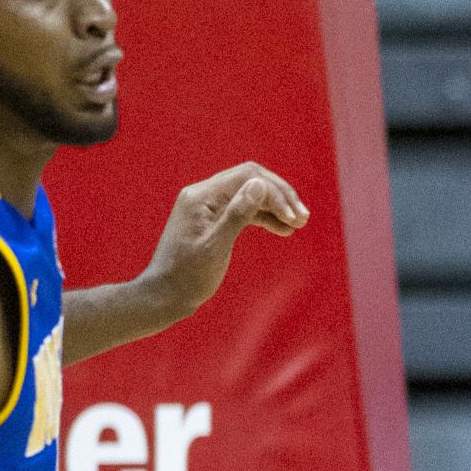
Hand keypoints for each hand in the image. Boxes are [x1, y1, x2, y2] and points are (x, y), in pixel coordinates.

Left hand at [143, 163, 306, 320]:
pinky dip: (265, 217)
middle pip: (251, 181)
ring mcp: (209, 207)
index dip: (276, 192)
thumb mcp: (216, 246)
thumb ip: (238, 213)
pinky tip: (283, 229)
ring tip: (299, 224)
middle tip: (303, 219)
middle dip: (280, 197)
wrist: (167, 294)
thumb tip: (261, 184)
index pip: (247, 176)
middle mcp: (204, 195)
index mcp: (201, 196)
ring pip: (250, 195)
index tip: (294, 217)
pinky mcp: (214, 220)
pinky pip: (244, 210)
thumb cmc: (189, 274)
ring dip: (276, 207)